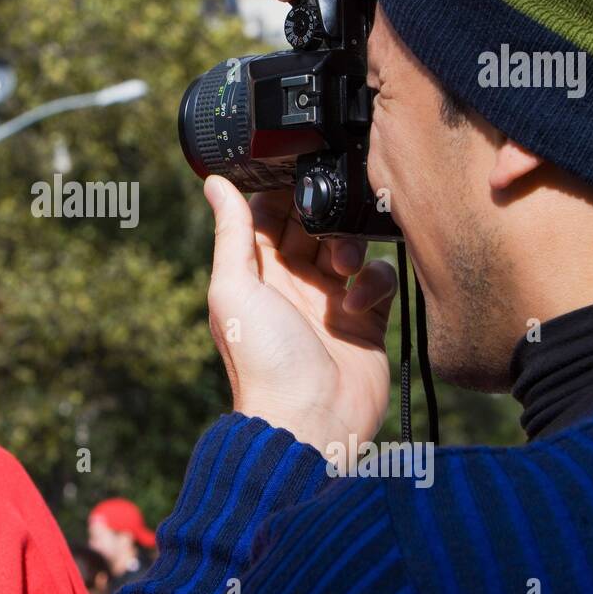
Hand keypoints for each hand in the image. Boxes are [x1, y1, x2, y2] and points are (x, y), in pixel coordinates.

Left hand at [203, 176, 397, 451]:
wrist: (310, 422)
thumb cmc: (263, 360)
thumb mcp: (235, 289)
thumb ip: (231, 233)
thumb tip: (213, 181)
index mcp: (255, 273)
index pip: (268, 215)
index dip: (283, 192)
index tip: (300, 171)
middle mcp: (291, 283)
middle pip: (311, 226)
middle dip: (323, 215)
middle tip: (327, 220)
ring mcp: (330, 301)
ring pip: (348, 247)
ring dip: (349, 245)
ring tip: (342, 266)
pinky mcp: (366, 320)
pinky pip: (378, 280)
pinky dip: (374, 282)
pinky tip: (358, 303)